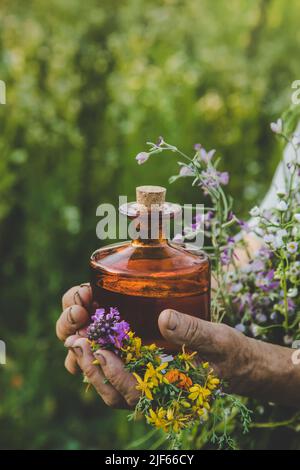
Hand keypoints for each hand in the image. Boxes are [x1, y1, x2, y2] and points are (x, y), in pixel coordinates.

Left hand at [57, 286, 299, 408]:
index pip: (133, 393)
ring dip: (89, 359)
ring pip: (107, 381)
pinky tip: (94, 327)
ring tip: (78, 333)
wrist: (236, 361)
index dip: (113, 374)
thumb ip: (193, 332)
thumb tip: (165, 319)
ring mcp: (145, 380)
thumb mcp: (217, 340)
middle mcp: (152, 392)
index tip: (101, 350)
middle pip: (111, 391)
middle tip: (77, 340)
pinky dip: (100, 350)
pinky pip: (115, 365)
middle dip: (91, 367)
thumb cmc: (230, 354)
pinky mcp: (143, 366)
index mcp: (169, 393)